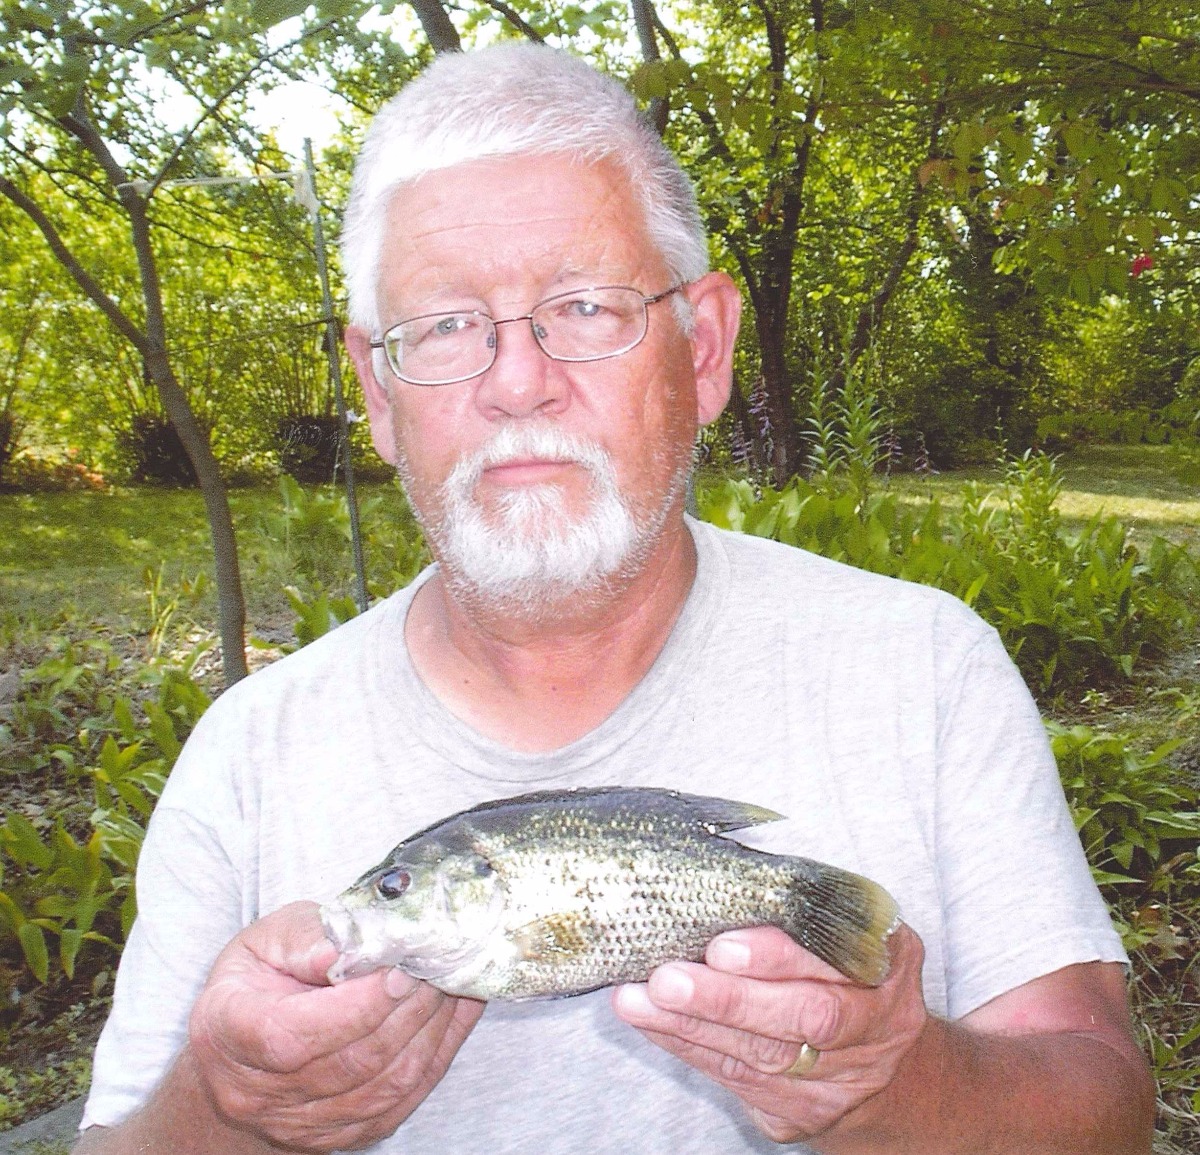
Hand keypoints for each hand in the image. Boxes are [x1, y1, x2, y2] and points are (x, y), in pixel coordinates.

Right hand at [187, 901, 482, 1151]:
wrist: (244, 1053)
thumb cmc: (258, 981)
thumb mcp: (265, 940)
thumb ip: (304, 937)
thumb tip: (345, 948)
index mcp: (229, 1034)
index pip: (294, 1037)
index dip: (356, 1006)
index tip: (399, 969)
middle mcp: (261, 1094)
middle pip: (352, 1063)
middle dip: (408, 1008)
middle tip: (440, 962)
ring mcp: (304, 1125)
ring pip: (386, 1086)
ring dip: (432, 1029)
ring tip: (452, 979)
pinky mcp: (347, 1134)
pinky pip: (405, 1099)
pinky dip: (439, 1051)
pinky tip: (456, 1010)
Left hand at [612, 922, 927, 1144]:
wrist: (889, 1066)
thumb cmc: (846, 967)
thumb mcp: (846, 926)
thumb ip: (800, 906)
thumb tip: (714, 876)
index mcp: (889, 958)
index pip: (834, 960)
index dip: (777, 957)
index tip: (722, 946)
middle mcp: (878, 1022)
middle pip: (805, 1016)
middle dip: (729, 999)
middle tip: (668, 979)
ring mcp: (844, 1076)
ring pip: (762, 1053)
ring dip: (691, 1024)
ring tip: (639, 999)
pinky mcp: (804, 1110)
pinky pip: (739, 1078)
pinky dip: (688, 1046)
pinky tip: (651, 1021)